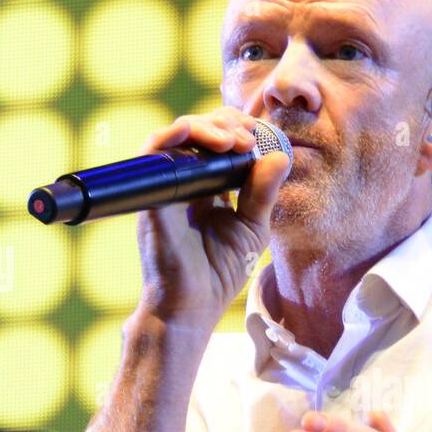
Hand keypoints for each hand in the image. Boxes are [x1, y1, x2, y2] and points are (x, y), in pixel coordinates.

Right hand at [133, 106, 290, 332]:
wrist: (191, 306)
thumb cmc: (219, 273)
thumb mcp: (252, 228)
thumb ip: (263, 193)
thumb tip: (279, 157)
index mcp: (209, 187)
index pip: (220, 142)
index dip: (240, 130)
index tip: (261, 139)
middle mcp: (185, 181)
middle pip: (200, 131)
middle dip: (228, 125)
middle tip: (249, 139)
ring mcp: (166, 184)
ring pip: (179, 133)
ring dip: (208, 127)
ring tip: (235, 140)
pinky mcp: (151, 192)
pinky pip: (154, 150)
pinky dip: (175, 134)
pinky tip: (203, 137)